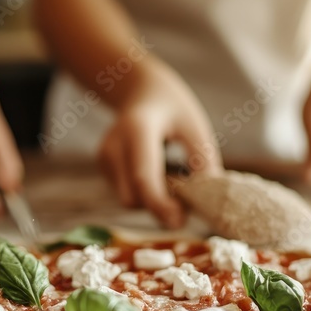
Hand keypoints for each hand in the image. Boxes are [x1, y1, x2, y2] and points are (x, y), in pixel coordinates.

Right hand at [98, 64, 221, 227]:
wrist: (140, 90)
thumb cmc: (173, 107)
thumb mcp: (196, 127)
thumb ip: (202, 162)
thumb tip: (207, 203)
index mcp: (138, 129)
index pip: (144, 177)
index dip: (160, 205)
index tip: (181, 221)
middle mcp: (113, 145)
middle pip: (133, 197)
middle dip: (159, 206)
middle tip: (187, 201)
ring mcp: (104, 157)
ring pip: (129, 199)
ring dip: (153, 200)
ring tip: (174, 177)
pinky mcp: (103, 166)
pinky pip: (127, 193)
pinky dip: (145, 192)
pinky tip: (157, 171)